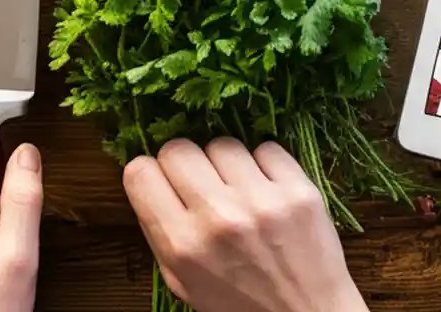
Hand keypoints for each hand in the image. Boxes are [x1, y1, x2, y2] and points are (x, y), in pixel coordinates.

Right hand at [123, 138, 367, 311]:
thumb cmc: (239, 302)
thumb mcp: (184, 282)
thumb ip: (161, 232)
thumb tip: (150, 178)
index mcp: (183, 246)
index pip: (140, 173)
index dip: (149, 174)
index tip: (162, 181)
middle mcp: (219, 218)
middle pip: (179, 149)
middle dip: (183, 163)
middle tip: (200, 183)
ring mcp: (262, 201)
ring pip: (223, 144)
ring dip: (225, 163)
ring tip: (237, 189)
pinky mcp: (300, 191)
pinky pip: (266, 148)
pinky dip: (263, 165)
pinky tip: (266, 189)